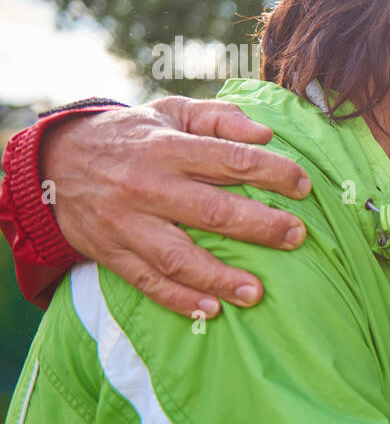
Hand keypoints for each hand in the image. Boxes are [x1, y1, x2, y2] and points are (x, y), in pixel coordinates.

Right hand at [40, 97, 311, 316]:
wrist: (53, 163)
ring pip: (178, 257)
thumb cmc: (132, 136)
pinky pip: (148, 282)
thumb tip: (265, 134)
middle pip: (211, 211)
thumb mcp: (170, 112)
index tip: (303, 186)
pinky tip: (212, 311)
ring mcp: (127, 224)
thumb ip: (219, 118)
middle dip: (259, 226)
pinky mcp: (112, 253)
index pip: (230, 159)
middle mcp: (147, 186)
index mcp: (167, 148)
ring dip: (220, 278)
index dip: (272, 172)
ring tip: (257, 293)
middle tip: (297, 236)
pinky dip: (180, 300)